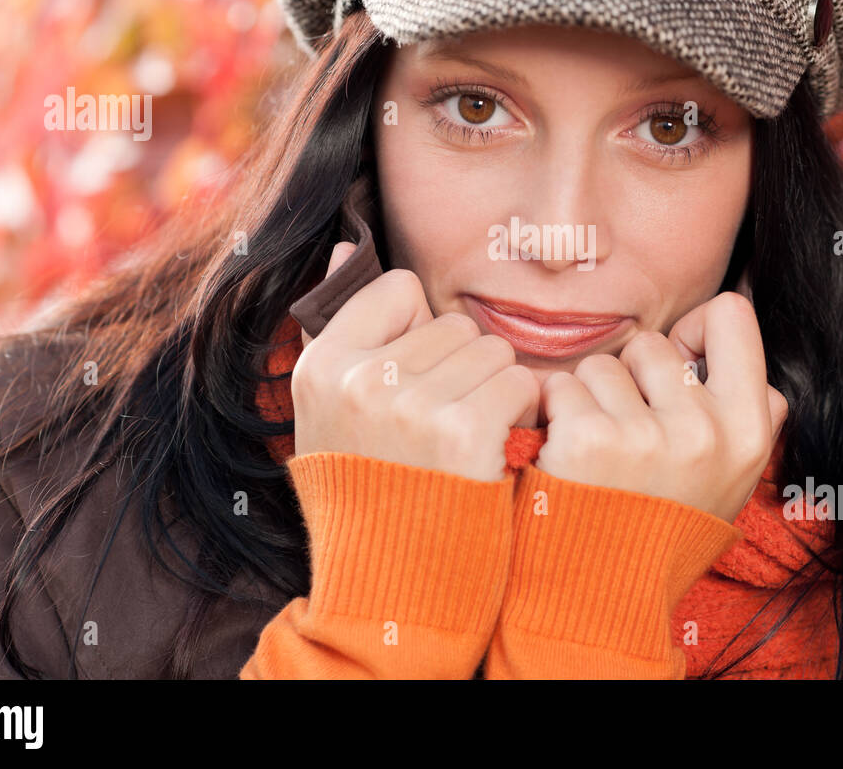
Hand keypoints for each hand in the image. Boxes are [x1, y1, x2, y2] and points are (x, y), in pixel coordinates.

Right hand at [290, 242, 540, 481]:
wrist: (391, 593)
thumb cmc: (370, 496)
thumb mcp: (330, 415)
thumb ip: (340, 330)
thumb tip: (346, 248)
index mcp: (321, 368)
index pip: (401, 289)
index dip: (424, 333)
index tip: (419, 382)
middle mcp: (359, 380)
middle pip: (457, 325)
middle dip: (466, 370)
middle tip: (446, 427)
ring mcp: (410, 406)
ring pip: (496, 353)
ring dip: (497, 394)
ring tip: (468, 443)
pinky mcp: (462, 435)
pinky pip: (520, 385)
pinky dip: (521, 419)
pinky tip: (495, 455)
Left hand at [534, 292, 787, 523]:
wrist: (607, 598)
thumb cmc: (667, 524)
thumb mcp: (733, 475)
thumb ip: (746, 409)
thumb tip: (725, 338)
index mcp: (748, 430)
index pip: (730, 315)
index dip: (695, 330)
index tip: (678, 362)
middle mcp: (704, 429)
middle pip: (651, 344)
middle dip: (631, 378)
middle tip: (628, 436)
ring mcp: (646, 435)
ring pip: (600, 364)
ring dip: (589, 399)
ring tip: (599, 454)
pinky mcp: (588, 441)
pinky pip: (560, 387)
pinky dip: (554, 416)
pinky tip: (566, 457)